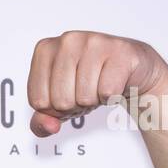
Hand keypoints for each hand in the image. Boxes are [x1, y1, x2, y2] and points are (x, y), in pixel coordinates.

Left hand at [26, 30, 167, 136]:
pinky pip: (107, 92)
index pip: (38, 101)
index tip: (66, 94)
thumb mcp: (58, 104)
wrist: (130, 71)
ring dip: (93, 100)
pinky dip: (111, 96)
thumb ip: (42, 121)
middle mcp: (67, 40)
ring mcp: (93, 42)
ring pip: (83, 98)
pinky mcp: (119, 51)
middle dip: (74, 106)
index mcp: (44, 49)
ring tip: (99, 85)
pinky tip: (113, 82)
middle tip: (85, 91)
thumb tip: (48, 127)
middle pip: (60, 101)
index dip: (54, 108)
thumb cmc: (91, 82)